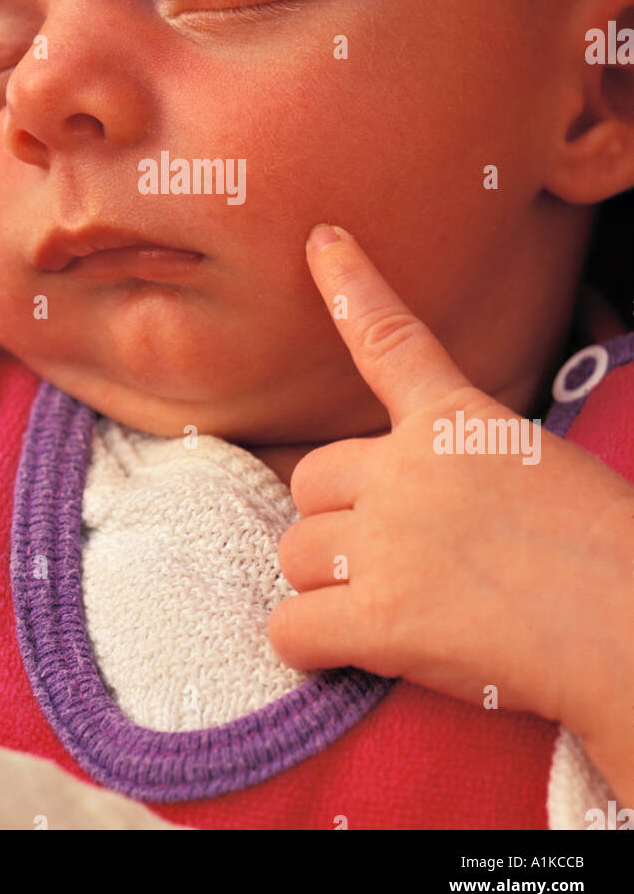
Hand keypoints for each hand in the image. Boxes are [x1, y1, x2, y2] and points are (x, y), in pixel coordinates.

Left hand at [268, 224, 633, 738]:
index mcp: (457, 422)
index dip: (349, 285)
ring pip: (295, 554)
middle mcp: (406, 470)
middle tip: (398, 557)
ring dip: (330, 584)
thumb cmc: (609, 553)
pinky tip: (353, 653)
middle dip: (338, 519)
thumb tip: (424, 494)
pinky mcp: (380, 619)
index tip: (322, 240)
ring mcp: (387, 542)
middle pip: (311, 481)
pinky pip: (291, 628)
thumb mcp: (540, 468)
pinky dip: (312, 646)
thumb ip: (467, 463)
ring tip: (400, 609)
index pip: (388, 339)